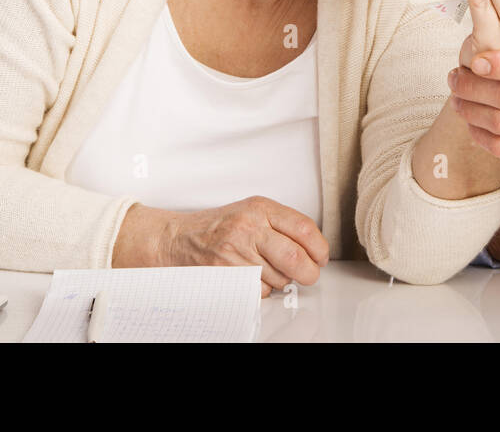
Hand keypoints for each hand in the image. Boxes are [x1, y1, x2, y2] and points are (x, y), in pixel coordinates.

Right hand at [163, 196, 328, 296]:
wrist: (178, 239)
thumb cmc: (217, 227)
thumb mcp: (251, 211)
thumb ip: (281, 224)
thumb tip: (312, 247)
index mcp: (261, 209)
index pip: (304, 228)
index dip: (320, 248)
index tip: (321, 257)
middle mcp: (250, 228)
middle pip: (296, 258)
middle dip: (309, 273)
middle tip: (310, 274)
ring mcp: (238, 253)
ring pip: (280, 278)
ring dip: (281, 281)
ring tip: (267, 269)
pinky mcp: (228, 275)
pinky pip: (260, 291)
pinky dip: (261, 289)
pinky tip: (250, 276)